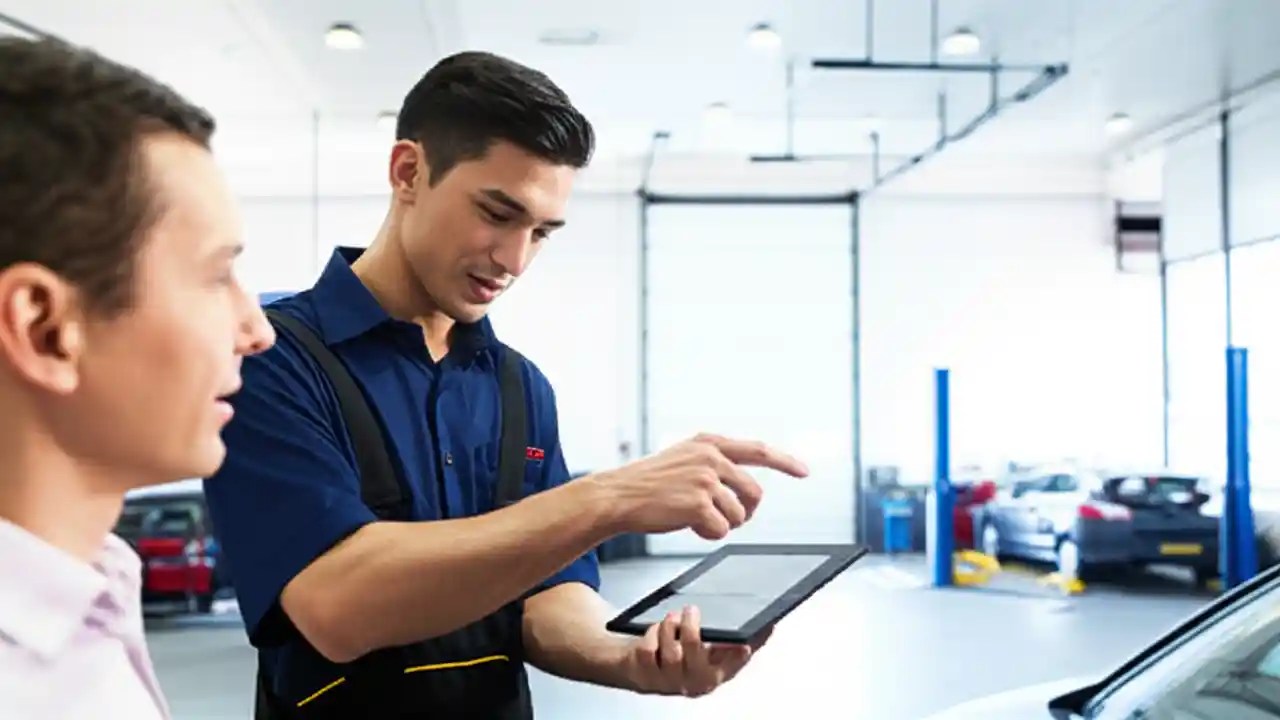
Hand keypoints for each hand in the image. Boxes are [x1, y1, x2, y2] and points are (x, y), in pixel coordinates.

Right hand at [604, 433, 808, 539]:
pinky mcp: (698, 503)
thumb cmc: (648, 484)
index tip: (804, 471)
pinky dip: (708, 534)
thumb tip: (745, 487)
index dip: (784, 462)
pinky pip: (721, 530)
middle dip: (745, 513)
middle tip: (728, 520)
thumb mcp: (683, 459)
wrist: (617, 496)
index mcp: (709, 443)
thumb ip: (714, 463)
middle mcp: (711, 456)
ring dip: (722, 524)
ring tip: (696, 519)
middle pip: (754, 493)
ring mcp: (706, 479)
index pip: (758, 450)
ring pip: (738, 515)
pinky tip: (687, 525)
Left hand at [624, 605, 770, 697]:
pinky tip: (655, 632)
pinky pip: (649, 651)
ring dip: (669, 627)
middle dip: (691, 626)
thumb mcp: (708, 650)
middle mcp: (694, 682)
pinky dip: (651, 635)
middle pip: (695, 652)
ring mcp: (669, 681)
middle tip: (691, 610)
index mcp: (715, 675)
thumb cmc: (679, 656)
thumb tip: (769, 628)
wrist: (639, 670)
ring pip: (670, 650)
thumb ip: (734, 641)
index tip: (744, 646)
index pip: (733, 665)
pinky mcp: (646, 676)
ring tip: (672, 618)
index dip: (740, 657)